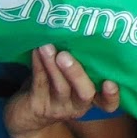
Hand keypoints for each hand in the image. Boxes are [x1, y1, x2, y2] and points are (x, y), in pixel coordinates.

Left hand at [4, 45, 119, 137]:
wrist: (25, 113)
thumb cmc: (54, 84)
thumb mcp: (70, 75)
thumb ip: (81, 59)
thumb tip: (85, 24)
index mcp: (91, 98)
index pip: (108, 103)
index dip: (111, 96)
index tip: (110, 82)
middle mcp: (78, 105)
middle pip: (84, 93)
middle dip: (76, 73)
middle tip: (65, 55)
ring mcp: (58, 108)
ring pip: (60, 87)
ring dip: (53, 65)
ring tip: (47, 47)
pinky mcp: (38, 106)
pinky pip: (40, 83)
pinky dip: (38, 65)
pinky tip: (36, 50)